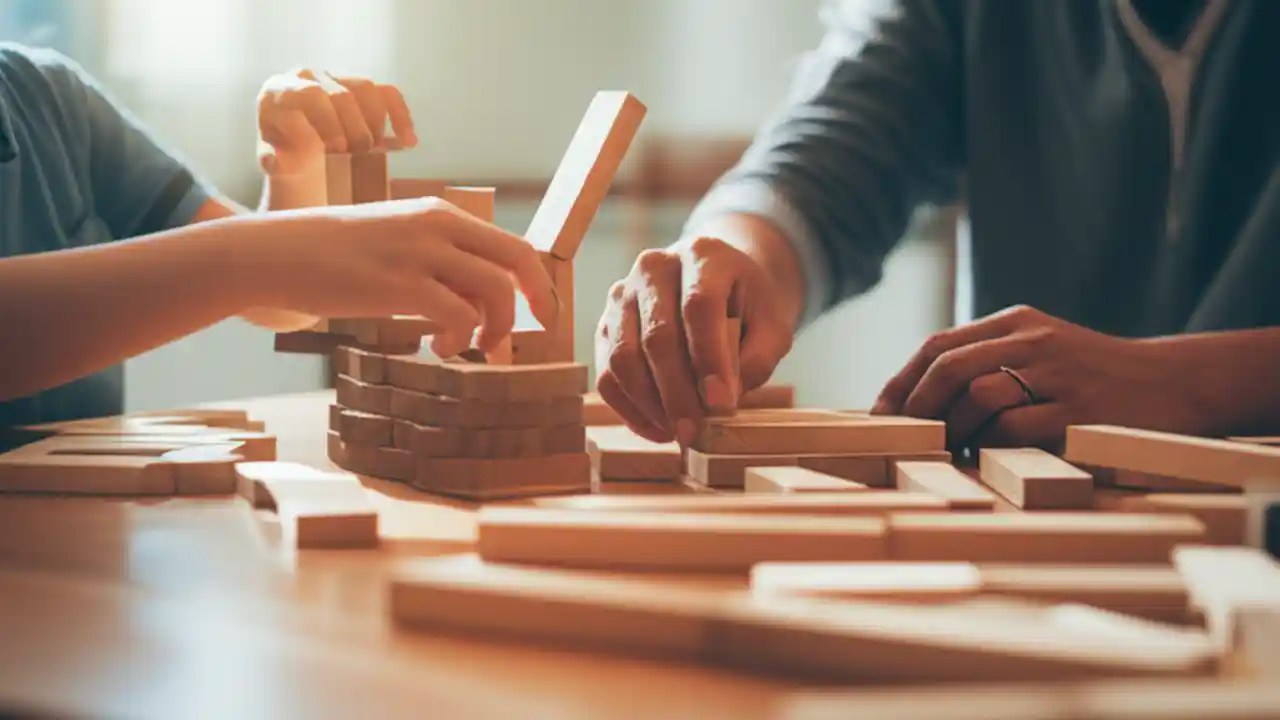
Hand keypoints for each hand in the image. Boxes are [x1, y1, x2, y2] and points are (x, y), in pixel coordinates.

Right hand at [245, 197, 555, 356]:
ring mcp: (419, 253)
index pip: (511, 244)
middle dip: (538, 300)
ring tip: (471, 347)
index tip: (541, 312)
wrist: (275, 252)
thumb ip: (439, 268)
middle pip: (517, 259)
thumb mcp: (396, 247)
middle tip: (535, 332)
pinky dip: (461, 339)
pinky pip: (458, 315)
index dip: (536, 281)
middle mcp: (437, 225)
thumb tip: (480, 306)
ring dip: (496, 328)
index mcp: (440, 215)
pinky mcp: (398, 284)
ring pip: (495, 290)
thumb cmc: (333, 257)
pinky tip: (438, 348)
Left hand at [256, 68, 417, 177]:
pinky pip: (388, 94)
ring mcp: (336, 77)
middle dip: (352, 128)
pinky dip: (401, 117)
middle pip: (342, 94)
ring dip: (373, 123)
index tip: (335, 149)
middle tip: (350, 154)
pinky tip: (408, 143)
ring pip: (367, 89)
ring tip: (367, 150)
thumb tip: (280, 161)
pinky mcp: (360, 87)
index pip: (309, 93)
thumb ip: (274, 160)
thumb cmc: (280, 151)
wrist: (290, 144)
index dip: (327, 120)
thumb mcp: (272, 158)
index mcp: (280, 89)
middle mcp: (308, 75)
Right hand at [595, 236, 796, 443]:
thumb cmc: (748, 307)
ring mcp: (622, 294)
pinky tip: (657, 429)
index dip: (708, 358)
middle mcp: (654, 266)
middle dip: (677, 393)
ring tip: (679, 433)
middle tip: (696, 432)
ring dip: (650, 404)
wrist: (719, 285)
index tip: (721, 404)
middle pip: (657, 335)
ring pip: (624, 356)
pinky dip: (629, 409)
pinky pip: (606, 372)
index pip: (698, 306)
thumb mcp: (772, 326)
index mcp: (703, 254)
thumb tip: (721, 401)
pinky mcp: (605, 324)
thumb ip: (758, 358)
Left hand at [871, 305, 1198, 448]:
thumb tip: (917, 400)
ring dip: (952, 430)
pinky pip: (1015, 430)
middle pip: (949, 369)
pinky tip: (986, 461)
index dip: (902, 383)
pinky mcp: (1079, 412)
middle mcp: (1032, 342)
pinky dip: (991, 448)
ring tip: (949, 452)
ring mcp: (1057, 376)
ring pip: (977, 397)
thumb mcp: (1040, 348)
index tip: (880, 416)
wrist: (1175, 382)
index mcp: (1015, 323)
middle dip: (916, 409)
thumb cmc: (1094, 374)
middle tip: (904, 440)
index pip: (938, 346)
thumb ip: (987, 361)